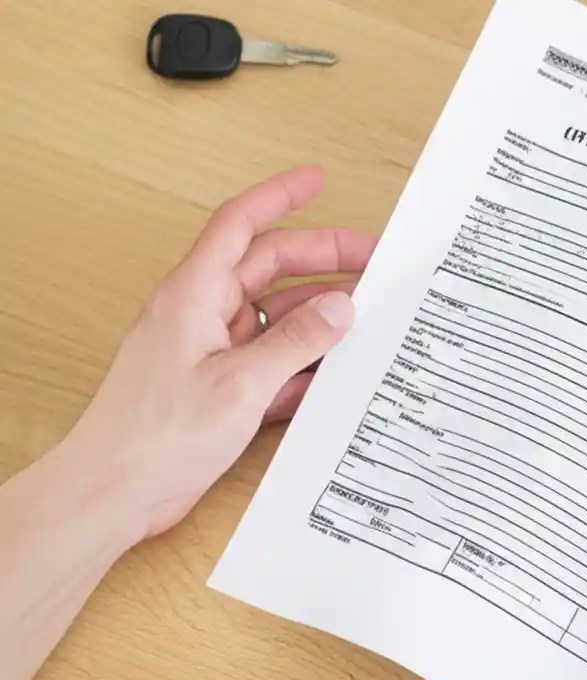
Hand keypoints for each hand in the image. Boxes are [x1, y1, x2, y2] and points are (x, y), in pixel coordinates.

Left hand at [53, 166, 374, 540]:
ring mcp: (210, 350)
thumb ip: (296, 341)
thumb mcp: (240, 383)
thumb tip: (340, 307)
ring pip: (275, 315)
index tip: (315, 180)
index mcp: (194, 294)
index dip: (279, 196)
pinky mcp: (219, 386)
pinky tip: (334, 371)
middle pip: (267, 267)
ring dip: (318, 315)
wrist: (115, 492)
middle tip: (372, 262)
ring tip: (366, 317)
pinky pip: (271, 359)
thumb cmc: (155, 435)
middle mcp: (201, 313)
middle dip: (321, 259)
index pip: (240, 224)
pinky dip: (303, 361)